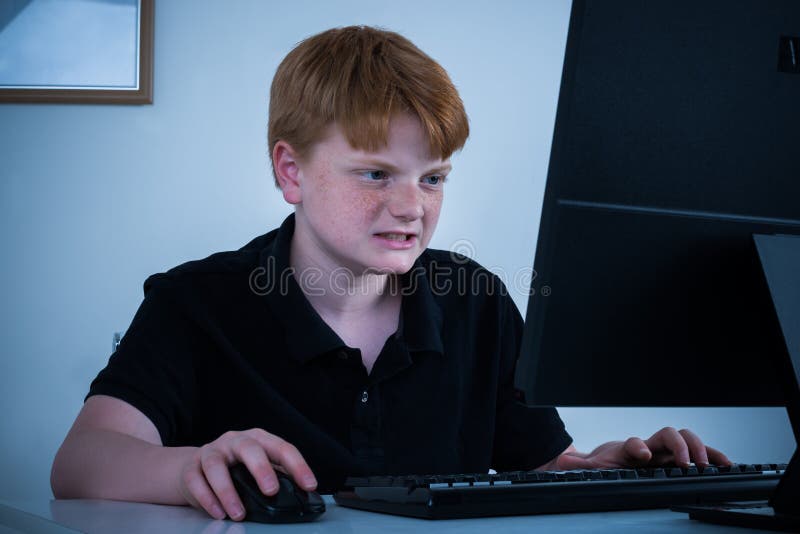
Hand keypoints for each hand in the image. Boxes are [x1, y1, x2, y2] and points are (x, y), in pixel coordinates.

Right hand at [178, 428, 316, 520]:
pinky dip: (207, 498)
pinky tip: (218, 512)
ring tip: (239, 513)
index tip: (309, 484)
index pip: (281, 448)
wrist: (196, 466)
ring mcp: (212, 451)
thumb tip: (299, 494)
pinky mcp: (191, 466)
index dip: (298, 466)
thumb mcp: (258, 466)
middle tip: (271, 491)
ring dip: (228, 491)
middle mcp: (235, 441)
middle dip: (261, 469)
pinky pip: (196, 480)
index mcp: (258, 439)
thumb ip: (276, 476)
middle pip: (249, 448)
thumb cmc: (235, 467)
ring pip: (217, 466)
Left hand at [549, 427, 731, 470]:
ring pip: (686, 440)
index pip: (635, 442)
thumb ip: (580, 466)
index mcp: (629, 448)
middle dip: (680, 445)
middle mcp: (650, 446)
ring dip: (700, 450)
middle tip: (687, 463)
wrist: (611, 459)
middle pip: (668, 434)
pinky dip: (713, 456)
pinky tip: (726, 465)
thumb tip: (561, 461)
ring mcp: (665, 452)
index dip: (639, 447)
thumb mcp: (592, 466)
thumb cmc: (606, 461)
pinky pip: (698, 454)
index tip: (643, 455)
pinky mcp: (676, 459)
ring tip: (710, 466)